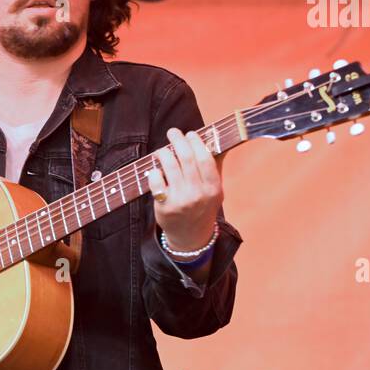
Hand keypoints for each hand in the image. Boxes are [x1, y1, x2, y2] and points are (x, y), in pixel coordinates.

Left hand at [145, 128, 223, 251]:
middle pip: (187, 159)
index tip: (190, 134)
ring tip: (162, 150)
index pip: (205, 159)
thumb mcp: (215, 191)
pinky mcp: (165, 207)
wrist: (191, 236)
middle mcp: (198, 194)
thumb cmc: (202, 207)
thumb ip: (214, 168)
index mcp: (213, 189)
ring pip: (170, 167)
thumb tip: (216, 140)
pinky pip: (156, 182)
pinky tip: (155, 169)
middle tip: (173, 132)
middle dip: (178, 141)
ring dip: (164, 153)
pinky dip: (154, 172)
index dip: (196, 143)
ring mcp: (181, 201)